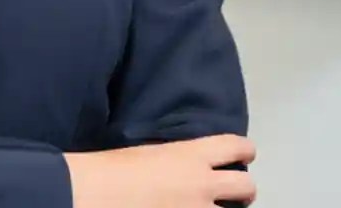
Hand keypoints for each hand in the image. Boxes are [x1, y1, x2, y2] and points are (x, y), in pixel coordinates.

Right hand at [65, 134, 256, 207]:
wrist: (93, 194)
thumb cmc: (111, 169)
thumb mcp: (148, 152)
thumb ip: (176, 159)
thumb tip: (185, 166)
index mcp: (191, 155)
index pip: (237, 146)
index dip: (245, 151)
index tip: (243, 156)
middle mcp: (203, 184)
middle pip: (247, 186)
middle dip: (244, 189)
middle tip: (234, 194)